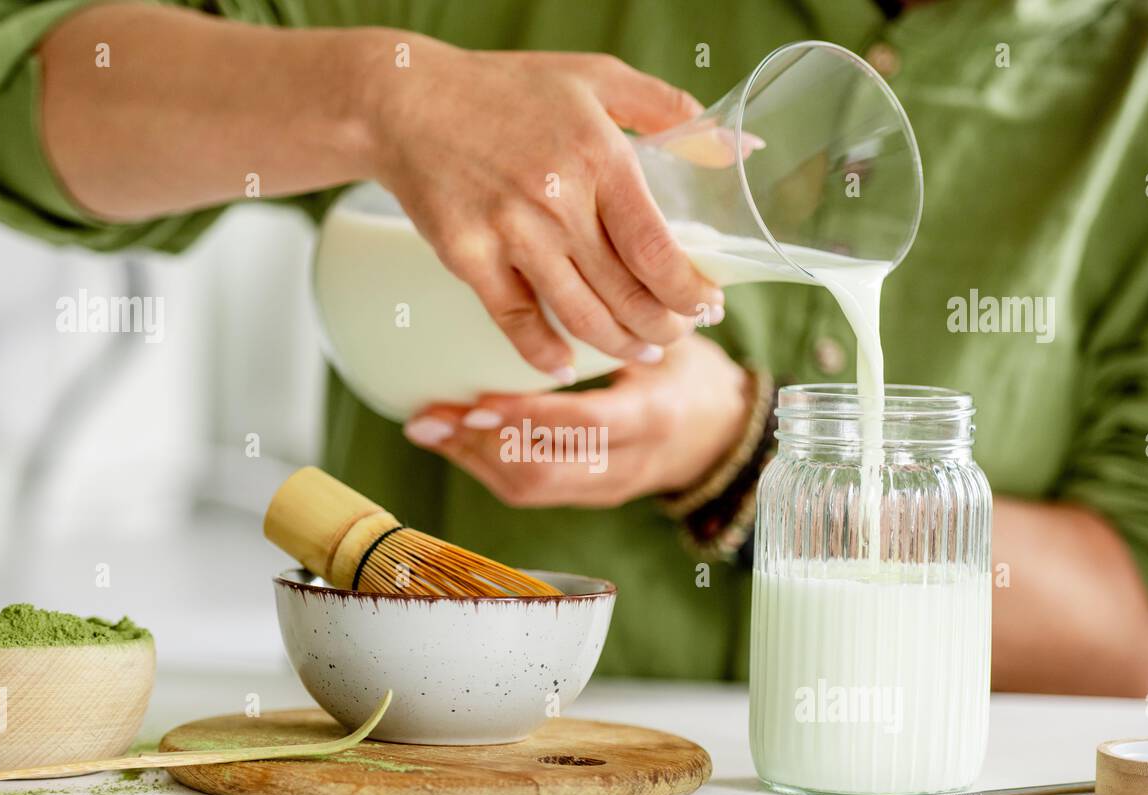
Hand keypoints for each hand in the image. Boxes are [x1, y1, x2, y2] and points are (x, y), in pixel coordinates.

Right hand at [366, 36, 726, 380]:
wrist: (409, 102)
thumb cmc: (508, 89)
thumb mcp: (594, 76)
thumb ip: (667, 108)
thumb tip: (738, 145)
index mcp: (599, 157)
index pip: (658, 250)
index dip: (689, 292)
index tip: (709, 307)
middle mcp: (558, 201)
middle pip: (626, 294)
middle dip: (662, 328)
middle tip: (675, 335)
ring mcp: (511, 234)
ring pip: (580, 316)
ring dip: (617, 346)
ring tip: (639, 351)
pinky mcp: (469, 258)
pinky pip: (516, 321)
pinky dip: (544, 353)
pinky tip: (566, 365)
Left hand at [402, 335, 753, 507]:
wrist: (721, 434)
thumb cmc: (688, 368)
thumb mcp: (667, 336)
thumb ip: (617, 319)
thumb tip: (550, 271)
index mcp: (652, 416)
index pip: (584, 426)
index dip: (529, 418)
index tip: (477, 401)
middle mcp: (628, 463)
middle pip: (544, 471)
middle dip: (480, 447)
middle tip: (430, 417)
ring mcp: (606, 487)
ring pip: (529, 488)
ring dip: (472, 459)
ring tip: (427, 427)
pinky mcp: (588, 496)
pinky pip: (530, 490)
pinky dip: (486, 465)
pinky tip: (453, 441)